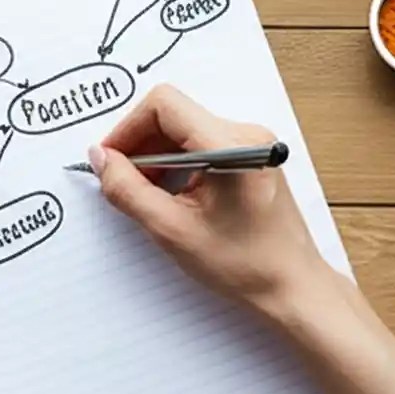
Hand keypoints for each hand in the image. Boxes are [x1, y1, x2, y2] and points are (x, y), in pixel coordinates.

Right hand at [88, 85, 335, 315]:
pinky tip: (171, 196)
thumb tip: (101, 159)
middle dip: (140, 145)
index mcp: (229, 145)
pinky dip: (178, 165)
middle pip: (173, 115)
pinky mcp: (251, 157)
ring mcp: (251, 144)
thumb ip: (128, 190)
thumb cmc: (246, 265)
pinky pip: (202, 145)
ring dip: (157, 157)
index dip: (128, 128)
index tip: (110, 159)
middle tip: (122, 182)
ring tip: (147, 195)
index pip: (164, 105)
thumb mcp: (172, 230)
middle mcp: (245, 135)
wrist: (293, 288)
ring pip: (185, 130)